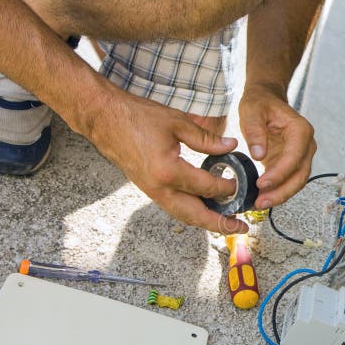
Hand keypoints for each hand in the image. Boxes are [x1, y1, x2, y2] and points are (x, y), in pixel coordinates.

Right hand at [85, 89, 247, 232]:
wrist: (103, 117)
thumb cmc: (137, 116)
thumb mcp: (177, 123)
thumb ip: (206, 139)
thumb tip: (231, 146)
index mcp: (168, 171)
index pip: (206, 187)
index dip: (227, 188)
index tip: (240, 186)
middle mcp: (159, 188)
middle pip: (195, 215)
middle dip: (220, 224)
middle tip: (240, 228)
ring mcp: (151, 191)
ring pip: (183, 215)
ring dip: (206, 222)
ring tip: (226, 224)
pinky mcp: (147, 189)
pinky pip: (173, 207)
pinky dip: (191, 212)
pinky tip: (204, 209)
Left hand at [238, 84, 315, 208]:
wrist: (266, 99)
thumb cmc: (260, 103)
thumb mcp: (252, 111)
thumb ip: (255, 131)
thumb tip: (259, 155)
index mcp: (300, 130)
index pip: (294, 157)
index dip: (279, 174)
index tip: (261, 184)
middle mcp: (306, 144)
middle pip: (300, 175)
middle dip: (282, 191)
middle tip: (261, 202)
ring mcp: (301, 155)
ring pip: (297, 181)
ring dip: (280, 195)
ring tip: (260, 203)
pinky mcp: (292, 163)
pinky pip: (288, 181)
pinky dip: (277, 191)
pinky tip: (262, 198)